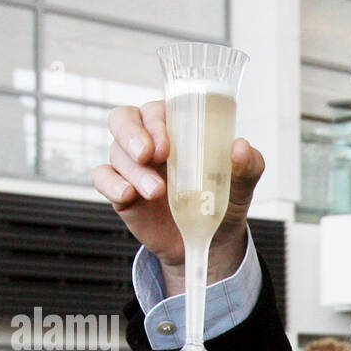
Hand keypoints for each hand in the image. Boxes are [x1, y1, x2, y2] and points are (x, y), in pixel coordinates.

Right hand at [91, 101, 264, 295]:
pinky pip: (102, 177)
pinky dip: (111, 184)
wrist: (212, 241)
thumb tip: (241, 147)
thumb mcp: (241, 184)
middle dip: (132, 135)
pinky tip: (128, 194)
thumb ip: (247, 165)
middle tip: (149, 155)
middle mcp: (150, 141)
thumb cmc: (223, 201)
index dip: (156, 120)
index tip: (167, 144)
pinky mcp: (121, 189)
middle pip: (123, 119)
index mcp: (177, 129)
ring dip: (134, 170)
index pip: (156, 109)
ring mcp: (132, 165)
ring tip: (156, 192)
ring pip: (116, 152)